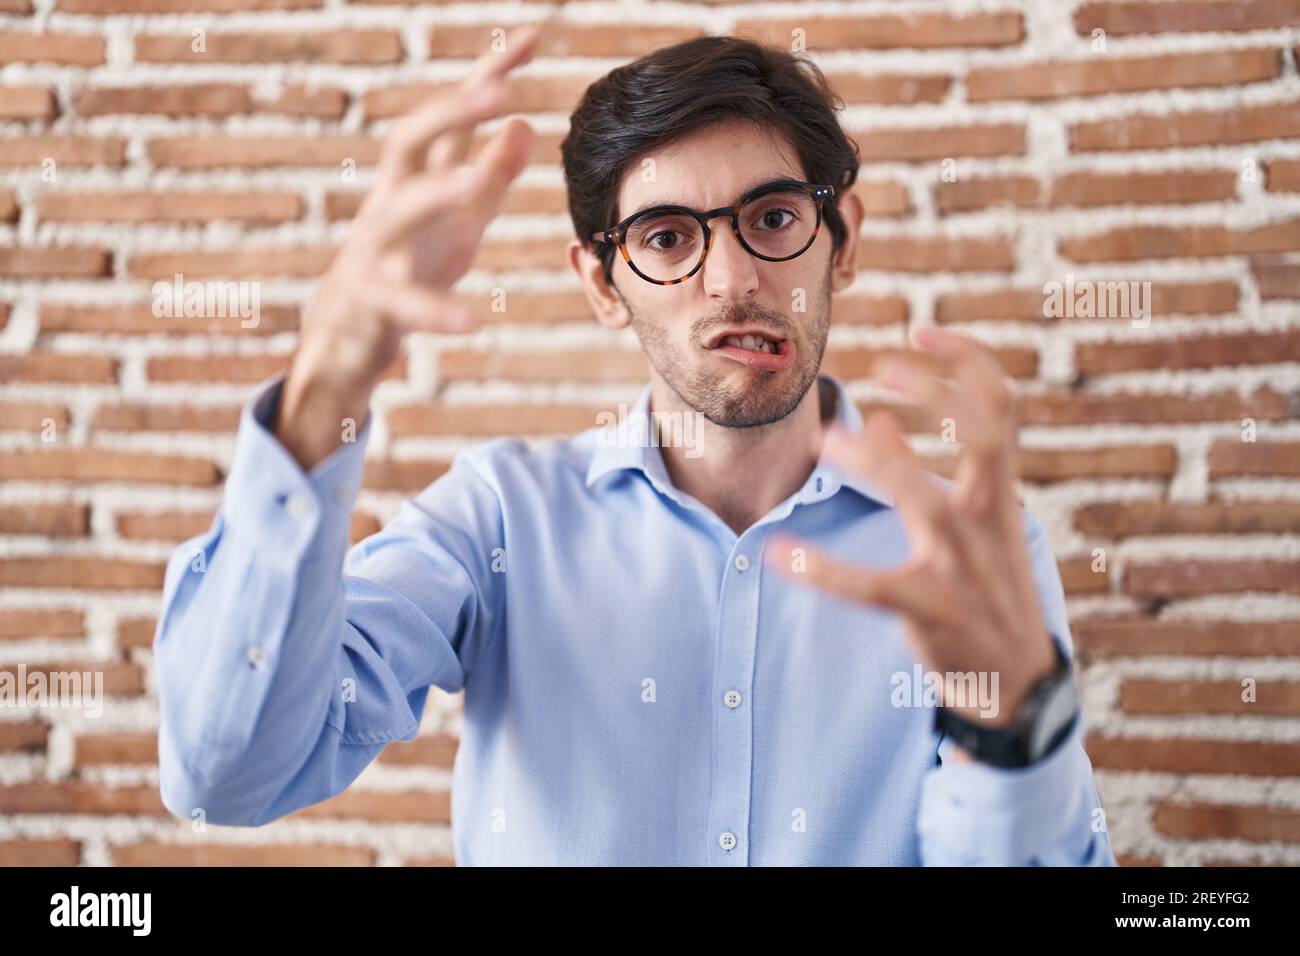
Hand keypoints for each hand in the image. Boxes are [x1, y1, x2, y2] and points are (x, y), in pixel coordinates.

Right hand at [275, 25, 540, 469]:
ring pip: (397, 212)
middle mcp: (388, 203)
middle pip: (408, 142)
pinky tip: (471, 322)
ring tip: (475, 181)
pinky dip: (435, 311)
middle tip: (497, 92)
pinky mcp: (370, 302)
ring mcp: (373, 250)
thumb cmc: (407, 268)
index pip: (450, 119)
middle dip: (449, 113)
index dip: (487, 77)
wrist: (346, 337)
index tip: (533, 38)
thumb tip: (524, 121)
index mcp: (414, 180)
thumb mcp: (460, 223)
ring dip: (434, 193)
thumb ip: (491, 177)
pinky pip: (401, 303)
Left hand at [766, 325, 1056, 741]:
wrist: (1017, 681)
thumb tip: (878, 419)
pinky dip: (822, 569)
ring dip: (876, 463)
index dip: (968, 360)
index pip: (1002, 407)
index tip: (923, 329)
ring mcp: (964, 566)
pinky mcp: (930, 609)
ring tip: (826, 441)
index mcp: (1000, 492)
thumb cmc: (986, 588)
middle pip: (983, 437)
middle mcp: (991, 519)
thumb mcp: (970, 525)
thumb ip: (923, 468)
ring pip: (925, 500)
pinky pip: (870, 585)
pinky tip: (779, 554)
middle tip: (884, 367)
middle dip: (939, 394)